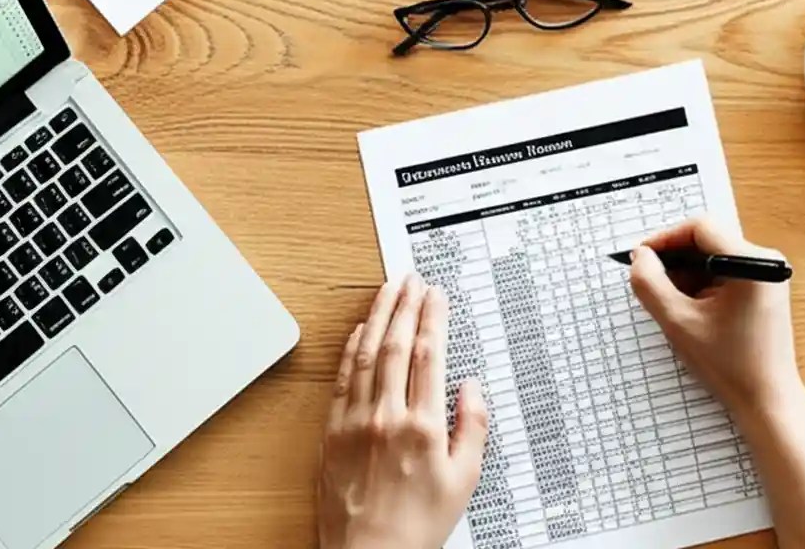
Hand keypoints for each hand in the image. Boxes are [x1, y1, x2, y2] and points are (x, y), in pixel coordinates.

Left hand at [318, 274, 488, 548]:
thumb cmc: (418, 525)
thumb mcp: (464, 481)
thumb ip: (472, 428)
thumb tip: (471, 387)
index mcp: (422, 426)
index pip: (429, 355)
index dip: (433, 317)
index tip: (437, 295)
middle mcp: (386, 416)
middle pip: (396, 344)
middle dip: (405, 305)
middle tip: (411, 279)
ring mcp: (354, 421)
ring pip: (366, 354)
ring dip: (377, 316)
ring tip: (387, 290)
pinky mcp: (332, 431)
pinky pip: (341, 377)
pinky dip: (351, 348)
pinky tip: (359, 331)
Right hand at [629, 217, 803, 421]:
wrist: (767, 400)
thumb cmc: (729, 366)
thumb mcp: (679, 322)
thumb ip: (651, 284)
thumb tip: (641, 257)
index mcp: (752, 263)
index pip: (700, 229)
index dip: (665, 239)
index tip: (640, 257)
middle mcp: (765, 261)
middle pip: (707, 241)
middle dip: (674, 260)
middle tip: (648, 281)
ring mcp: (766, 275)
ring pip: (712, 258)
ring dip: (686, 275)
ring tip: (669, 304)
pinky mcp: (762, 289)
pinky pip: (723, 273)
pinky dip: (700, 285)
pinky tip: (688, 310)